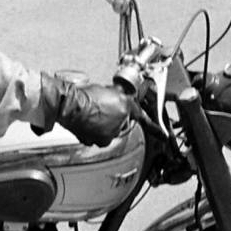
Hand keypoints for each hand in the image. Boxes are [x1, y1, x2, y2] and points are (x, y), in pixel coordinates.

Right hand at [36, 74, 155, 146]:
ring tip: (91, 113)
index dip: (153, 125)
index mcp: (124, 107)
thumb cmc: (82, 95)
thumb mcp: (106, 89)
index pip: (141, 115)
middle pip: (123, 123)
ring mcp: (107, 133)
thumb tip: (122, 97)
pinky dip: (93, 131)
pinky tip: (86, 121)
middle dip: (115, 117)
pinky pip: (98, 137)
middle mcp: (119, 122)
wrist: (67, 104)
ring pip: (111, 131)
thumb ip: (119, 96)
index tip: (163, 135)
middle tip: (102, 109)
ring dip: (104, 124)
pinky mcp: (95, 140)